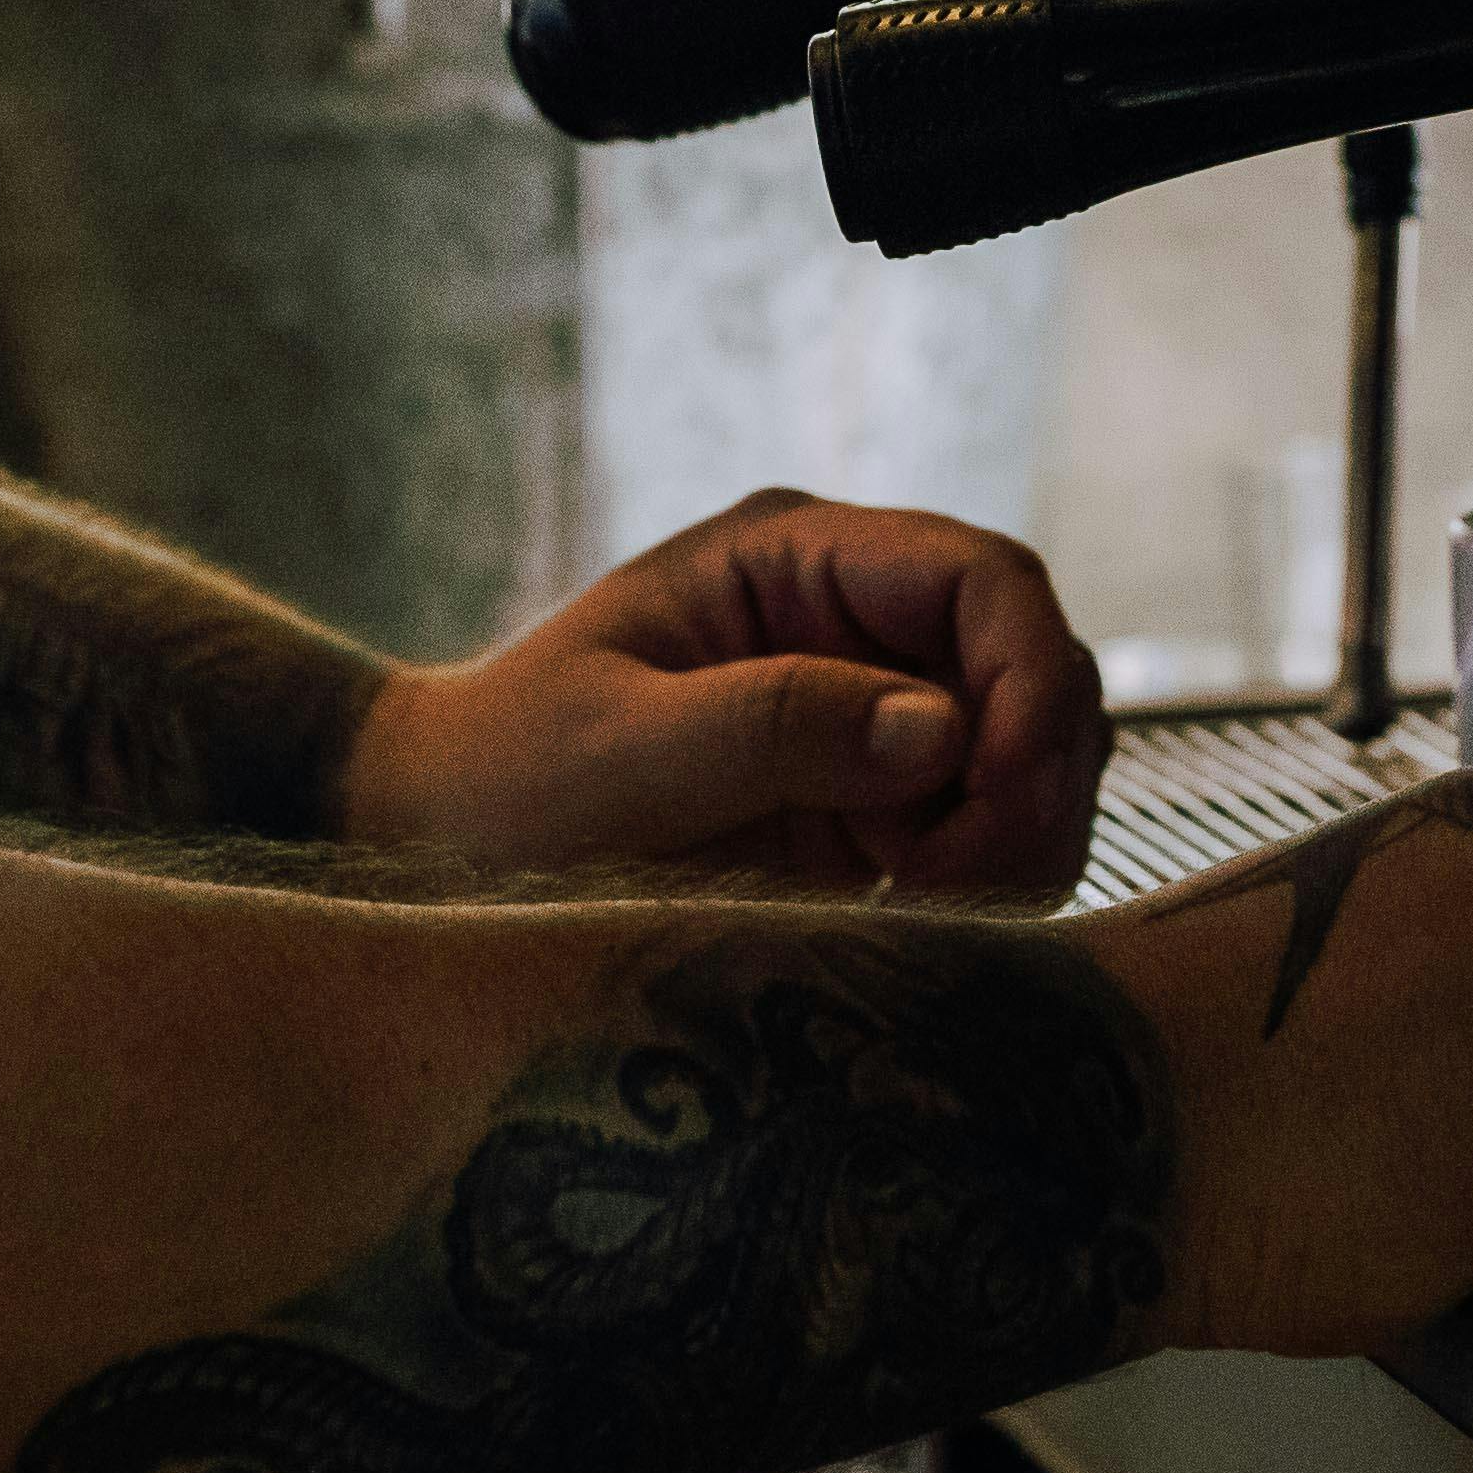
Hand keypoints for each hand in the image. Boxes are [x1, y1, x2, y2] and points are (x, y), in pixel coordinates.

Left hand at [335, 487, 1111, 896]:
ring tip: (929, 901)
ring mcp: (871, 710)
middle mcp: (853, 618)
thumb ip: (773, 725)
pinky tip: (916, 915)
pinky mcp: (875, 804)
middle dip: (1033, 770)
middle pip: (1032, 664)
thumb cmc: (502, 779)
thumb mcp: (618, 751)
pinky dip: (994, 875)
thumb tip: (939, 729)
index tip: (999, 789)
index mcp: (793, 557)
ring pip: (1032, 750)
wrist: (439, 850)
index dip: (1026, 674)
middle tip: (971, 880)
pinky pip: (993, 826)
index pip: (980, 576)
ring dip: (1023, 830)